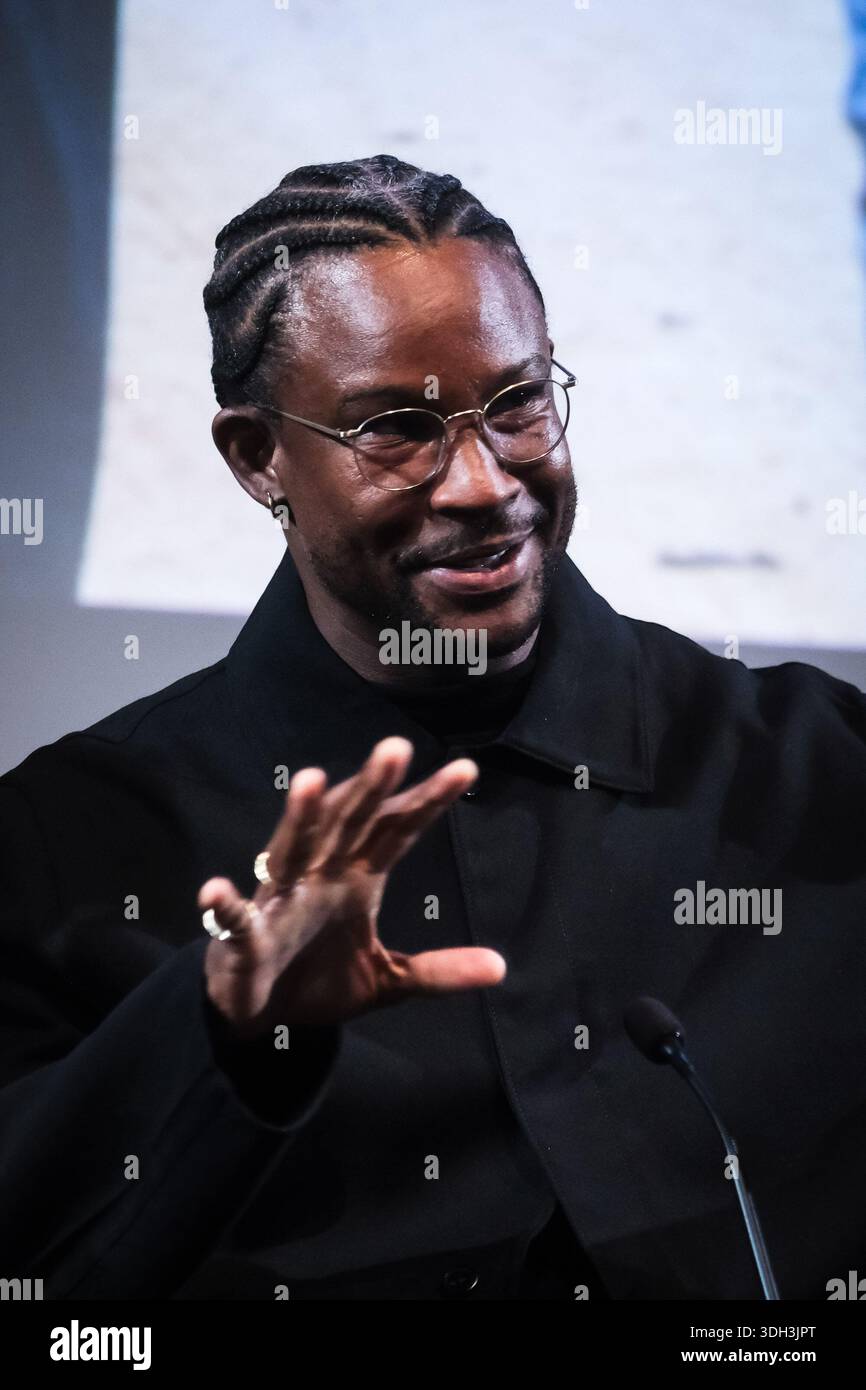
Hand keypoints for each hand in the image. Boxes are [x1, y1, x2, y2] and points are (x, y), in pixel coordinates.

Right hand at [199, 737, 505, 1036]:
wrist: (260, 1017)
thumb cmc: (319, 980)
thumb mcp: (388, 979)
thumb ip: (438, 971)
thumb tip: (501, 968)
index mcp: (356, 878)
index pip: (397, 830)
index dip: (427, 801)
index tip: (466, 769)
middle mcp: (320, 876)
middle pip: (348, 823)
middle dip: (370, 787)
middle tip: (396, 747)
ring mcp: (280, 901)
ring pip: (291, 851)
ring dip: (300, 819)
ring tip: (312, 782)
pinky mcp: (243, 937)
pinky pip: (235, 919)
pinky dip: (225, 905)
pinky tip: (216, 891)